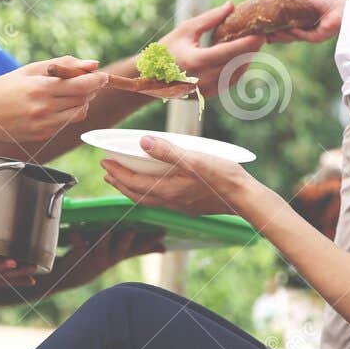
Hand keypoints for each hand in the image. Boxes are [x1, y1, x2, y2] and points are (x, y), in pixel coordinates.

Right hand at [0, 58, 107, 142]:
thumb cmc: (3, 88)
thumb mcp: (29, 70)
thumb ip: (62, 64)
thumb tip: (92, 64)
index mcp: (40, 89)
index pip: (82, 85)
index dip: (97, 80)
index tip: (102, 75)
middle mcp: (44, 109)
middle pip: (84, 99)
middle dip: (91, 89)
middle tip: (87, 81)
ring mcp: (44, 125)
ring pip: (79, 113)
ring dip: (82, 102)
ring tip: (70, 93)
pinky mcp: (43, 135)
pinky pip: (67, 124)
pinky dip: (69, 113)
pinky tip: (57, 105)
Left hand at [48, 228, 164, 290]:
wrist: (68, 278)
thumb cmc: (97, 262)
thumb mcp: (118, 256)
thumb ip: (137, 249)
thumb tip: (164, 249)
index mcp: (119, 255)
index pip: (138, 248)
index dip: (150, 241)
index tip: (163, 232)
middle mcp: (109, 258)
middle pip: (122, 248)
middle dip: (127, 239)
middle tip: (132, 229)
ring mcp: (94, 258)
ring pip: (101, 246)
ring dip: (104, 238)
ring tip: (108, 228)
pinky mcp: (79, 256)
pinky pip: (78, 246)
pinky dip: (77, 238)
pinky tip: (76, 230)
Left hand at [100, 135, 256, 216]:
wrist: (245, 198)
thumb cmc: (222, 177)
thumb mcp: (194, 159)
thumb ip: (168, 151)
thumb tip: (143, 142)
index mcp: (167, 190)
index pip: (133, 183)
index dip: (117, 173)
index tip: (105, 162)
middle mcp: (170, 201)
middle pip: (136, 195)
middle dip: (119, 183)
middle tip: (108, 172)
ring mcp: (180, 206)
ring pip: (148, 199)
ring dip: (133, 189)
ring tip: (125, 180)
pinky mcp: (190, 206)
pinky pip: (161, 200)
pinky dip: (149, 192)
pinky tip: (155, 185)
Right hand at [159, 2, 264, 96]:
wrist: (150, 79)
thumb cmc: (166, 50)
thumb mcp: (186, 30)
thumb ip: (210, 18)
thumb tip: (231, 5)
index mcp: (197, 61)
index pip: (229, 52)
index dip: (248, 44)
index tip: (261, 34)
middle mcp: (203, 79)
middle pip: (237, 63)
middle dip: (251, 50)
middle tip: (260, 35)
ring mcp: (207, 90)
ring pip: (237, 75)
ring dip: (247, 60)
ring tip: (252, 45)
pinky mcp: (208, 95)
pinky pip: (230, 82)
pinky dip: (238, 69)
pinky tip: (241, 57)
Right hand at [260, 0, 343, 45]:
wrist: (340, 8)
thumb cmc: (323, 1)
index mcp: (297, 24)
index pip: (281, 29)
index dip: (270, 29)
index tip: (258, 29)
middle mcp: (301, 32)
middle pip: (283, 36)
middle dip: (272, 35)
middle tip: (260, 34)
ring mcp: (308, 36)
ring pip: (291, 38)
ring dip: (280, 36)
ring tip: (269, 34)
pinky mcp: (316, 38)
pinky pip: (302, 36)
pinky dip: (295, 33)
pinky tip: (287, 30)